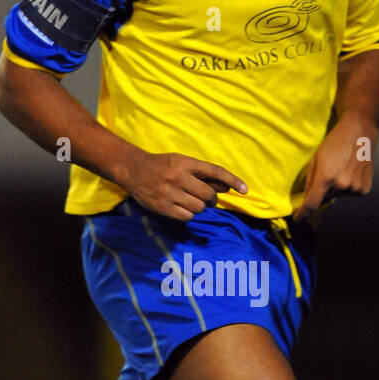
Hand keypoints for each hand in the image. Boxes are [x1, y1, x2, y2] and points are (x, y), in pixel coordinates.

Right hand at [121, 149, 247, 221]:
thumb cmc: (163, 166)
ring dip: (199, 207)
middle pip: (209, 195)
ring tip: (190, 201)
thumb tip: (227, 186)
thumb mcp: (182, 162)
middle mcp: (179, 177)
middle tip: (208, 199)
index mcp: (186, 163)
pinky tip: (181, 207)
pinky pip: (187, 216)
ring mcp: (170, 193)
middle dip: (212, 199)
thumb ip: (203, 174)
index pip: (215, 172)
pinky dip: (188, 214)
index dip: (232, 180)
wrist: (133, 170)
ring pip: (199, 208)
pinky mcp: (163, 207)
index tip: (245, 190)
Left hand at [294, 117, 376, 222]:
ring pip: (338, 196)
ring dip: (337, 187)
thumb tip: (306, 200)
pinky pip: (351, 194)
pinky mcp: (365, 189)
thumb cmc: (335, 142)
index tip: (298, 219)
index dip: (303, 214)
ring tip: (343, 167)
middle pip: (326, 198)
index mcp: (326, 177)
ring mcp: (355, 188)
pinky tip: (352, 171)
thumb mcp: (316, 159)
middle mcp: (342, 186)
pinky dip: (349, 186)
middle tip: (331, 170)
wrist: (360, 131)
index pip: (311, 204)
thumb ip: (310, 182)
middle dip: (324, 189)